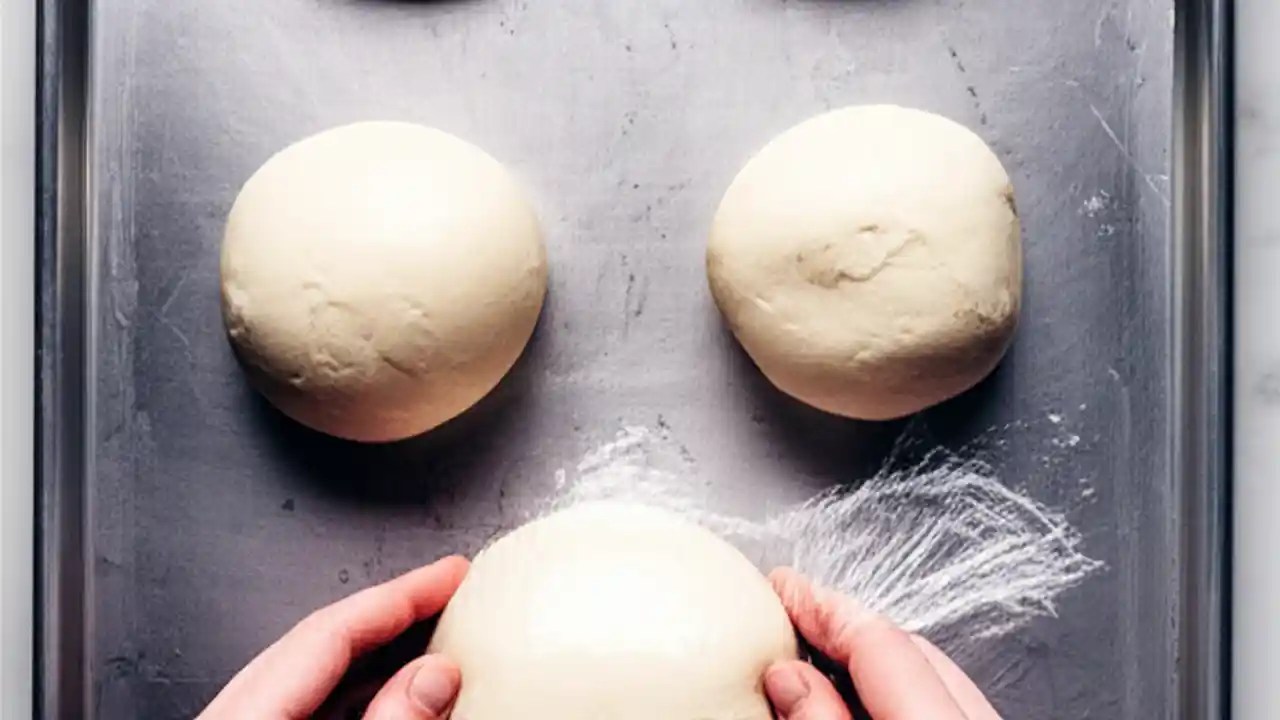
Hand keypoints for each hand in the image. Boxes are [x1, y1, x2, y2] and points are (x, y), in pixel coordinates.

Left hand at [199, 556, 468, 719]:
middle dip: (389, 610)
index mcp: (247, 713)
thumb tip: (435, 674)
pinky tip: (388, 692)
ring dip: (373, 650)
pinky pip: (301, 698)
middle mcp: (234, 711)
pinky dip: (350, 687)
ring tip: (431, 638)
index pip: (329, 628)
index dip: (399, 593)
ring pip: (307, 668)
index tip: (452, 573)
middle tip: (448, 591)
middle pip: (316, 638)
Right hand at [764, 568, 999, 719]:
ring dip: (874, 662)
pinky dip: (904, 692)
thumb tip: (789, 678)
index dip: (822, 606)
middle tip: (794, 619)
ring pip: (936, 673)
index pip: (878, 637)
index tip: (783, 588)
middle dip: (848, 629)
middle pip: (911, 647)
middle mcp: (978, 716)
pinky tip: (866, 703)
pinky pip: (950, 702)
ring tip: (823, 663)